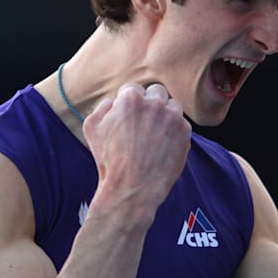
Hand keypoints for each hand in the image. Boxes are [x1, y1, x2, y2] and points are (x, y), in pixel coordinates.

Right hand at [83, 83, 191, 213]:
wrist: (133, 188)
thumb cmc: (110, 160)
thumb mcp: (91, 128)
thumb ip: (103, 106)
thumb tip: (114, 100)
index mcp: (131, 98)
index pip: (134, 89)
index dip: (129, 105)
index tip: (129, 119)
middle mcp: (155, 103)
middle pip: (156, 92)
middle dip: (150, 104)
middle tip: (143, 125)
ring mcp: (172, 117)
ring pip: (172, 106)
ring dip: (165, 115)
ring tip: (153, 136)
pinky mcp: (185, 132)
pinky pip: (181, 124)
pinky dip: (174, 132)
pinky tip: (162, 146)